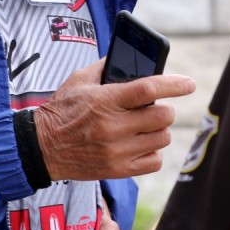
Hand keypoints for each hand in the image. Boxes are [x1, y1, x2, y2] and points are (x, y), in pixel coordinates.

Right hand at [34, 60, 195, 180]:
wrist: (40, 147)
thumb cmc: (61, 110)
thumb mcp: (79, 81)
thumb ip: (106, 68)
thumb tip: (130, 60)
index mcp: (107, 100)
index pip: (150, 89)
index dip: (174, 84)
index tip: (189, 84)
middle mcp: (114, 127)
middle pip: (162, 116)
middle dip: (163, 109)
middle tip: (153, 109)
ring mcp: (117, 150)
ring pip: (162, 138)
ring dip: (158, 130)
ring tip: (144, 127)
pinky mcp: (117, 169)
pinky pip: (154, 161)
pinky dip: (153, 152)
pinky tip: (141, 144)